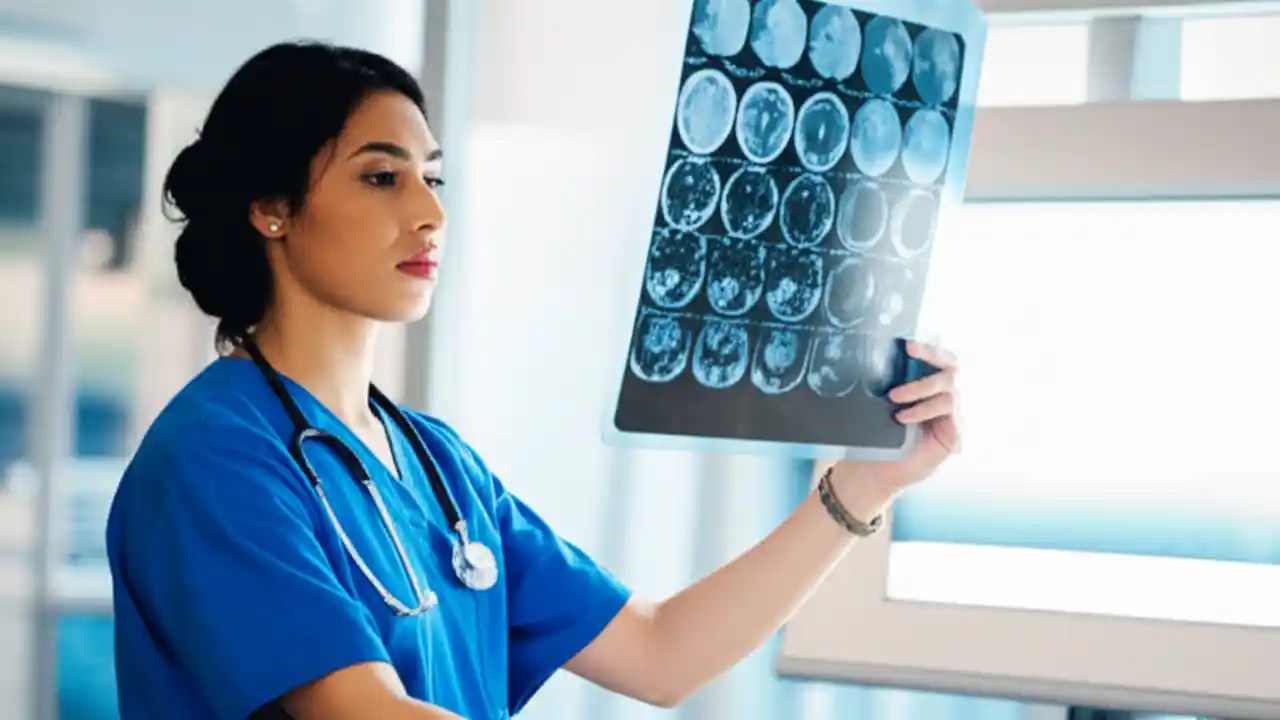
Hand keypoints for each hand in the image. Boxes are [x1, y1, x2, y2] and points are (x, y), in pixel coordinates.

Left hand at [827, 340, 961, 505]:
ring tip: (894, 398)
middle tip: (909, 352)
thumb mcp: (882, 404)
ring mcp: (953, 417)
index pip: (940, 359)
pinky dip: (924, 412)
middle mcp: (947, 398)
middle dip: (931, 356)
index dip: (929, 348)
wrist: (874, 470)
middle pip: (952, 367)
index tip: (908, 343)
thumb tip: (875, 352)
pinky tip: (903, 419)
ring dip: (919, 389)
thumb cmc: (878, 434)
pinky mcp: (954, 436)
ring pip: (948, 390)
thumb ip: (891, 381)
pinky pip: (948, 414)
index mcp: (931, 387)